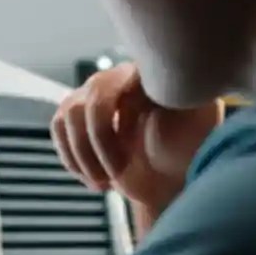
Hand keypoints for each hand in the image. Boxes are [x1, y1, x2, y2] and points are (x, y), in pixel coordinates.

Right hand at [50, 63, 223, 214]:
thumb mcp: (197, 120)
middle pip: (85, 105)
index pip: (108, 89)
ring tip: (105, 181)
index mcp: (143, 74)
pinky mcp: (77, 117)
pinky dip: (72, 159)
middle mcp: (114, 79)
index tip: (127, 159)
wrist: (172, 175)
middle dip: (99, 147)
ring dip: (83, 156)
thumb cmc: (190, 149)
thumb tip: (154, 82)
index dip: (111, 131)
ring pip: (67, 117)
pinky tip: (94, 177)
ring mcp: (92, 96)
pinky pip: (58, 129)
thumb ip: (180, 95)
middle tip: (118, 173)